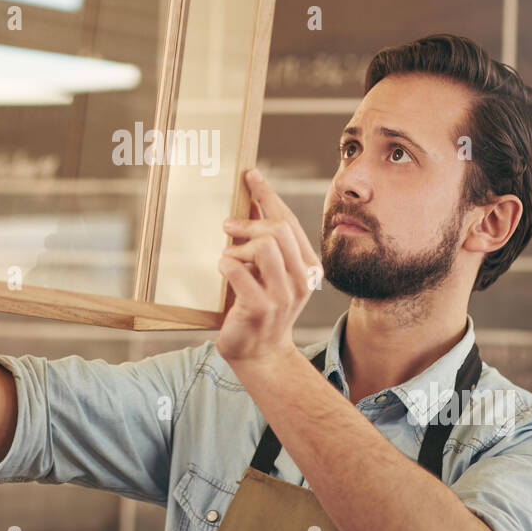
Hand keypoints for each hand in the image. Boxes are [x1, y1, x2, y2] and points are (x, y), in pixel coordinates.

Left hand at [215, 168, 322, 366]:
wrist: (259, 354)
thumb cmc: (259, 308)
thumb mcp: (269, 274)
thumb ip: (266, 242)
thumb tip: (254, 203)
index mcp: (307, 268)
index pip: (289, 222)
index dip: (268, 196)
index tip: (251, 176)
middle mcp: (302, 280)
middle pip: (278, 230)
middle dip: (249, 222)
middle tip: (228, 226)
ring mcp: (283, 296)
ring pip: (263, 246)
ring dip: (238, 247)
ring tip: (228, 257)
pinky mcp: (260, 308)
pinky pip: (238, 270)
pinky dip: (225, 264)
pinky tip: (223, 271)